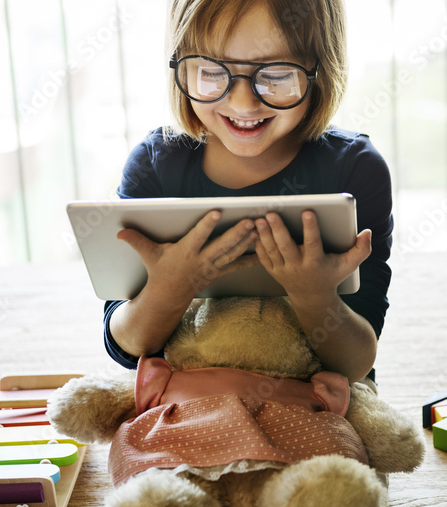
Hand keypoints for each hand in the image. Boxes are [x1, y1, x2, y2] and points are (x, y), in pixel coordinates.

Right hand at [117, 211, 258, 301]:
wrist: (169, 295)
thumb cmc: (160, 270)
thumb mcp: (148, 255)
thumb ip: (136, 240)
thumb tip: (119, 231)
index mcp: (185, 252)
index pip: (197, 236)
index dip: (206, 224)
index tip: (217, 211)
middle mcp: (201, 260)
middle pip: (221, 245)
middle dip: (236, 234)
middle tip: (250, 221)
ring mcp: (212, 267)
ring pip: (233, 254)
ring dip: (247, 242)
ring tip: (260, 229)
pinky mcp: (219, 271)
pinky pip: (238, 265)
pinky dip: (252, 258)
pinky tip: (266, 251)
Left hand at [253, 210, 370, 303]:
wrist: (312, 297)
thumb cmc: (332, 275)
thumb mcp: (349, 265)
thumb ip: (361, 249)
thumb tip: (367, 232)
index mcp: (315, 263)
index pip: (313, 243)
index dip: (310, 227)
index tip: (308, 211)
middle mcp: (298, 266)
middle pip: (286, 247)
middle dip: (278, 230)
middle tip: (272, 213)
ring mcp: (284, 270)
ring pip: (272, 251)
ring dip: (264, 235)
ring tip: (259, 219)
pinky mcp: (273, 271)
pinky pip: (263, 257)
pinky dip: (258, 244)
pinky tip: (254, 230)